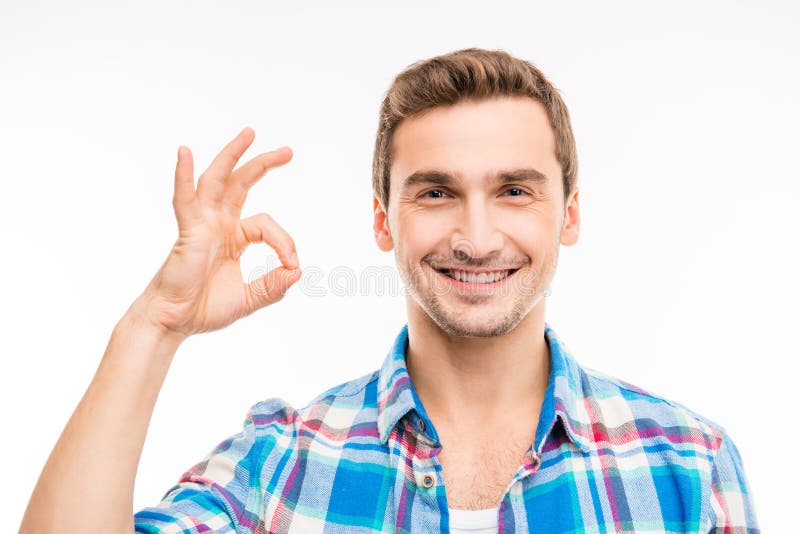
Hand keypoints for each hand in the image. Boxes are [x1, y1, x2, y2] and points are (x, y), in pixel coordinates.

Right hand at [133, 127, 300, 339]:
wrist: (174, 323)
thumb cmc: (204, 309)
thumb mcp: (249, 298)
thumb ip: (273, 286)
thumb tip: (298, 270)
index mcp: (233, 236)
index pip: (266, 225)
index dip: (285, 242)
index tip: (292, 265)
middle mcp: (218, 224)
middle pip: (241, 184)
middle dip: (263, 164)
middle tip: (288, 151)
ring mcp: (202, 224)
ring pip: (217, 181)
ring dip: (232, 155)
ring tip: (250, 134)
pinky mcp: (188, 231)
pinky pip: (185, 199)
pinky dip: (183, 176)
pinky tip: (184, 152)